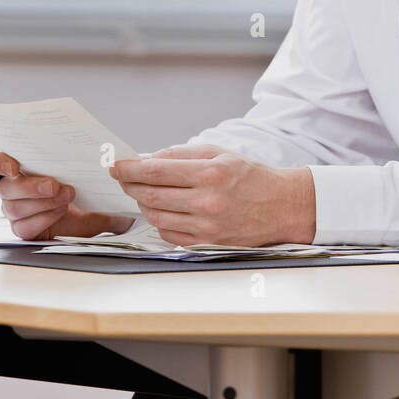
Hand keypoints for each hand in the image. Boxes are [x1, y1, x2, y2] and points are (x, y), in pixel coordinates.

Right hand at [0, 145, 135, 241]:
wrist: (93, 207)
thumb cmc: (80, 181)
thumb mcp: (83, 165)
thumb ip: (82, 154)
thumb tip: (100, 148)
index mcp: (14, 162)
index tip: (14, 166)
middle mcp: (9, 186)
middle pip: (4, 187)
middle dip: (31, 186)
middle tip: (54, 185)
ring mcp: (14, 208)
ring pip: (14, 207)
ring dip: (42, 202)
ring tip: (66, 197)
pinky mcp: (23, 228)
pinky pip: (24, 227)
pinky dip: (43, 219)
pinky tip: (60, 212)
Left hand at [109, 144, 316, 246]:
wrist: (282, 207)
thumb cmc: (251, 177)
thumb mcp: (220, 154)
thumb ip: (183, 155)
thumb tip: (147, 159)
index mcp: (210, 174)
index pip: (156, 171)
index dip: (130, 168)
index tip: (116, 166)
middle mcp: (207, 202)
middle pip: (151, 194)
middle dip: (131, 185)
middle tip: (124, 179)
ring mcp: (207, 226)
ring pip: (156, 216)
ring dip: (144, 203)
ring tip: (144, 193)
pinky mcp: (207, 244)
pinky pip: (169, 234)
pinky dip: (160, 222)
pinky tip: (163, 211)